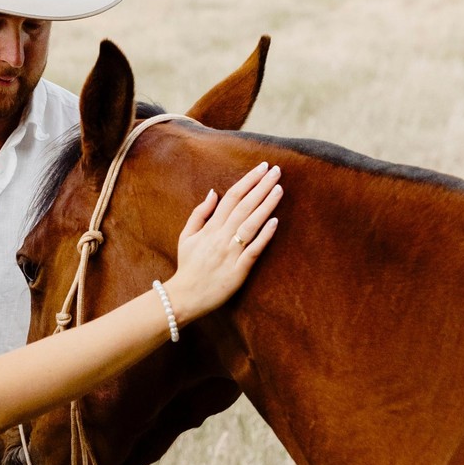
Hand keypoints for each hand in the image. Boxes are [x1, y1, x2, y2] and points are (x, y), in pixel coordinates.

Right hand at [163, 161, 280, 324]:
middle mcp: (221, 237)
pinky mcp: (238, 271)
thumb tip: (214, 192)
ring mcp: (230, 253)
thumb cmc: (188, 266)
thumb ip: (199, 213)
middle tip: (276, 170)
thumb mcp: (186, 236)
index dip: (248, 181)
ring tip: (279, 188)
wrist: (185, 297)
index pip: (232, 197)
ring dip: (266, 205)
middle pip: (244, 206)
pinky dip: (264, 236)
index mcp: (210, 227)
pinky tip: (275, 221)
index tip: (262, 168)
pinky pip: (253, 250)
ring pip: (250, 224)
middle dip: (261, 186)